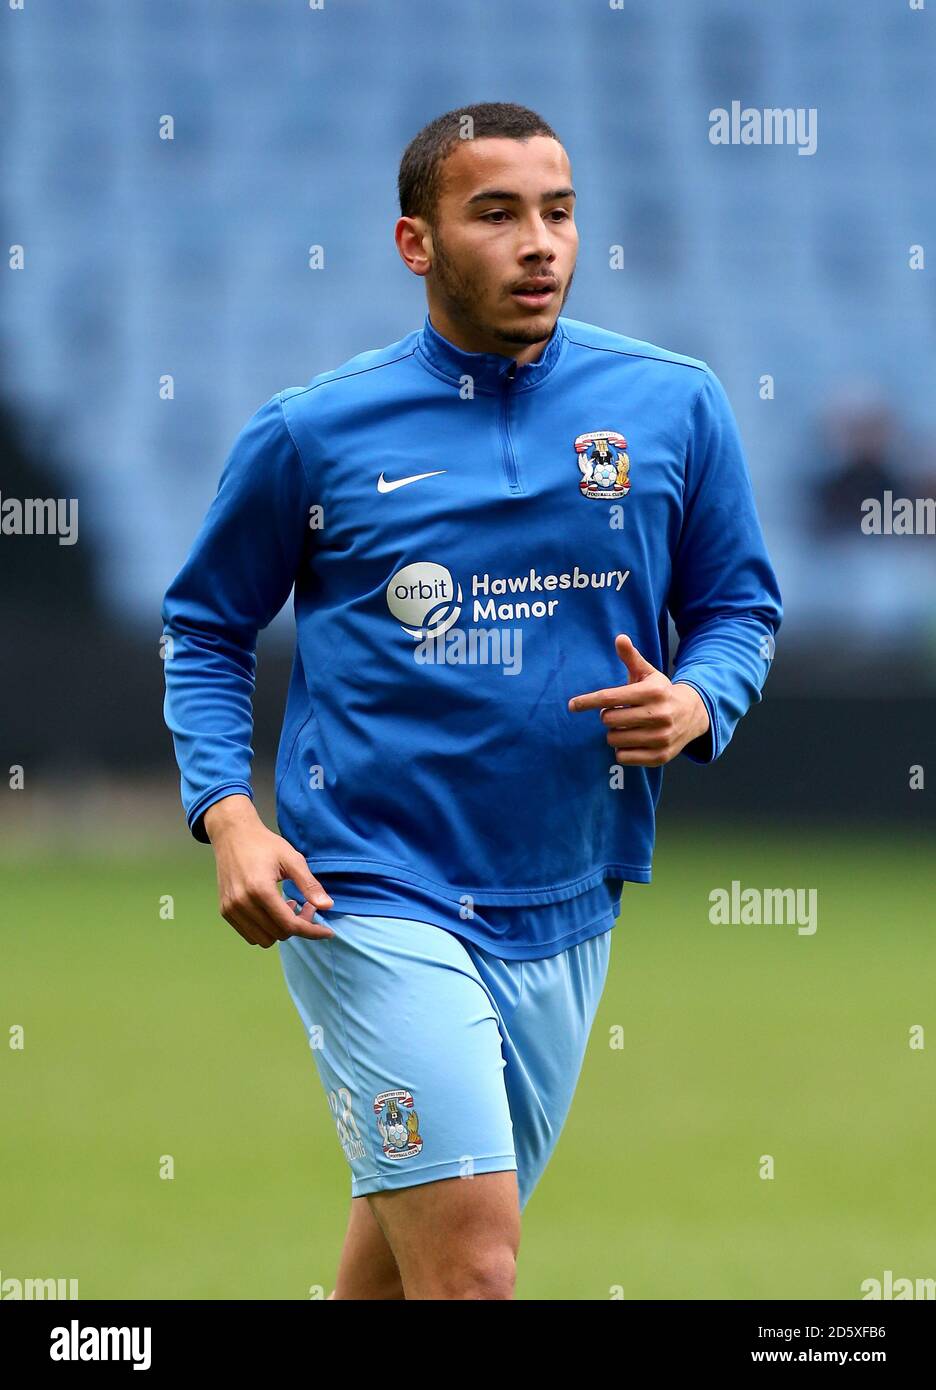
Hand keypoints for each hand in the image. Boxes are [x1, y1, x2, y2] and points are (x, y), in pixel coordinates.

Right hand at [204, 794, 335, 947]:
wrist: (232, 835)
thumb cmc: (264, 844)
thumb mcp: (292, 859)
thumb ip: (310, 885)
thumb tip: (327, 907)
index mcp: (260, 890)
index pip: (290, 925)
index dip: (312, 931)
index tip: (328, 932)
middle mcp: (242, 903)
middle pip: (279, 934)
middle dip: (299, 926)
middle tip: (307, 906)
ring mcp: (230, 909)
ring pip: (264, 939)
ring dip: (281, 930)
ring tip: (288, 907)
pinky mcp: (225, 911)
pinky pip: (250, 935)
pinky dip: (266, 929)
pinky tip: (273, 910)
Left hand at [567, 633, 709, 766]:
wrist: (692, 714)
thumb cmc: (661, 692)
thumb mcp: (647, 673)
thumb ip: (631, 657)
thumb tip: (619, 638)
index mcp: (653, 692)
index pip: (609, 698)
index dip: (587, 701)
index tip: (572, 705)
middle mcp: (659, 715)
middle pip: (609, 720)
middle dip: (608, 716)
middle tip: (620, 713)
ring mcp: (661, 738)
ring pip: (614, 739)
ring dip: (615, 733)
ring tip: (628, 726)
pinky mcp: (660, 756)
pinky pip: (623, 757)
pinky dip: (622, 749)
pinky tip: (634, 740)